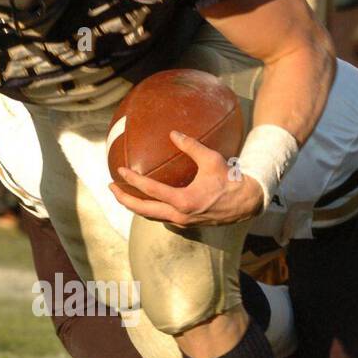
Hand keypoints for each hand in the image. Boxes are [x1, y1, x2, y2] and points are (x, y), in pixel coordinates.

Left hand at [110, 130, 263, 225]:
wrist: (246, 203)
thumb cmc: (230, 180)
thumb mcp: (211, 159)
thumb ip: (191, 146)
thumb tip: (173, 133)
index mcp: (184, 201)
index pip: (150, 191)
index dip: (132, 180)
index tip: (120, 171)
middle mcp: (179, 216)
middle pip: (142, 211)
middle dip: (124, 199)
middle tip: (111, 188)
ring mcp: (182, 222)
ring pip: (151, 217)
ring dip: (135, 207)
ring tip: (123, 195)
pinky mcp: (186, 224)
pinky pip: (162, 217)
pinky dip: (149, 210)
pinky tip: (146, 201)